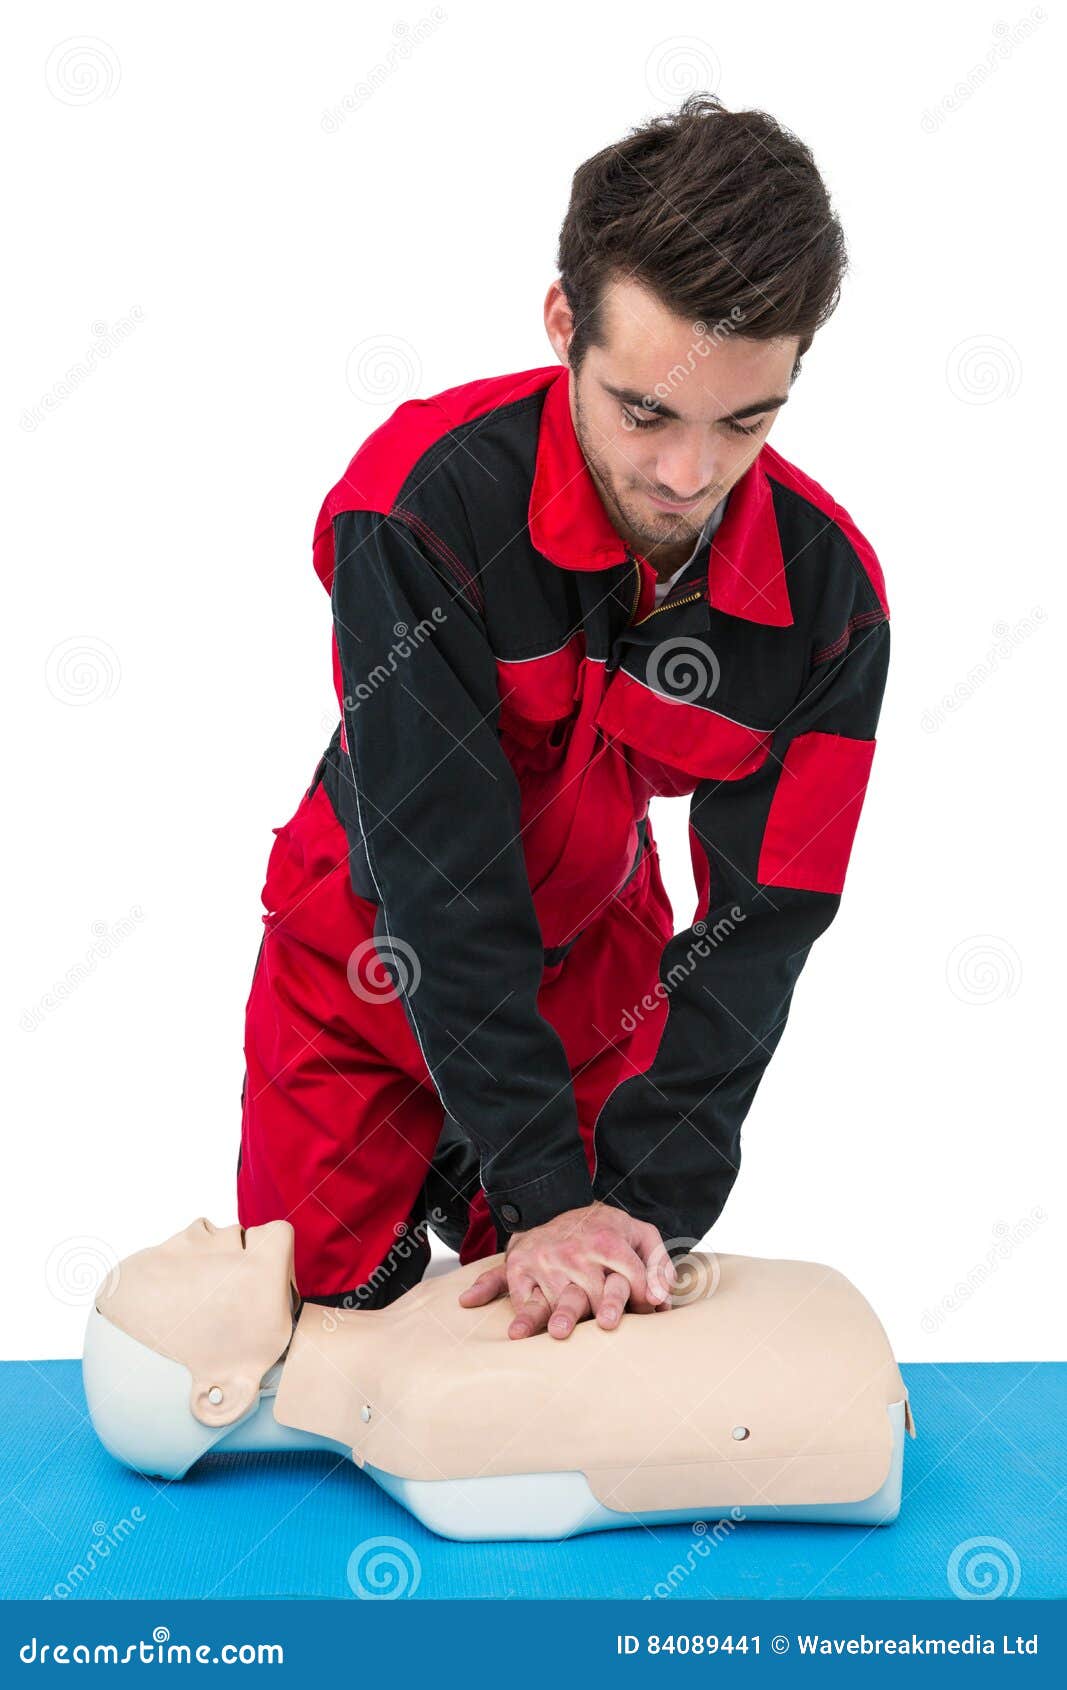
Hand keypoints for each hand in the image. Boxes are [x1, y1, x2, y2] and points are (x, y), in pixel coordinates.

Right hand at [457, 1201, 675, 1339]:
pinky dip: (523, 1315)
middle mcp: (575, 1250)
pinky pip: (523, 1297)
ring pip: (560, 1299)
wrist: (552, 1209)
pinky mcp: (519, 1268)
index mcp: (607, 1239)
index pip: (632, 1274)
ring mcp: (546, 1260)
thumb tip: (660, 1301)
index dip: (643, 1296)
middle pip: (595, 1290)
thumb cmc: (604, 1230)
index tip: (647, 1310)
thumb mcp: (637, 1234)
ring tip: (560, 1333)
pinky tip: (519, 1332)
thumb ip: (658, 1264)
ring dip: (563, 1318)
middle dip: (606, 1307)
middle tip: (608, 1324)